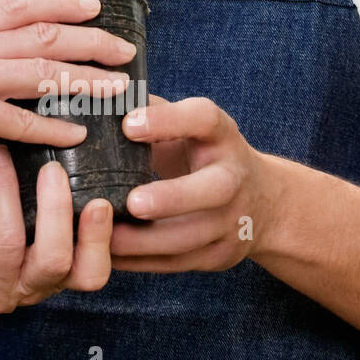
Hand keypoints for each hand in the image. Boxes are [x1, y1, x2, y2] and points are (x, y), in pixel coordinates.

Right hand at [0, 0, 137, 198]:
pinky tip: (78, 134)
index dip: (63, 1)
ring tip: (119, 89)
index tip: (98, 6)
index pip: (20, 4)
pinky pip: (19, 120)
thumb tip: (14, 69)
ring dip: (86, 80)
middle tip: (127, 50)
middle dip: (91, 38)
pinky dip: (52, 128)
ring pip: (40, 71)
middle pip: (42, 32)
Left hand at [0, 143, 114, 324]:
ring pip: (8, 243)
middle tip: (52, 168)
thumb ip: (47, 207)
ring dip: (6, 191)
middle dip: (57, 210)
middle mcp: (28, 290)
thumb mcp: (23, 229)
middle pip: (55, 260)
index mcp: (53, 277)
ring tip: (0, 152)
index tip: (100, 199)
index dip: (99, 240)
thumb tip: (67, 141)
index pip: (91, 273)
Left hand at [109, 94, 275, 270]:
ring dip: (147, 242)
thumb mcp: (186, 126)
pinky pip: (178, 263)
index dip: (168, 121)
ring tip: (106, 237)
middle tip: (132, 202)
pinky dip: (142, 262)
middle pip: (213, 189)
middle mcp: (233, 177)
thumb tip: (98, 97)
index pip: (204, 118)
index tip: (128, 124)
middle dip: (173, 198)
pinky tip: (109, 255)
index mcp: (220, 135)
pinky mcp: (220, 255)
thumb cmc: (201, 153)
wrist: (262, 203)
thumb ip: (149, 111)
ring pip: (192, 237)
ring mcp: (231, 221)